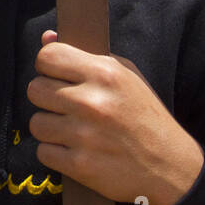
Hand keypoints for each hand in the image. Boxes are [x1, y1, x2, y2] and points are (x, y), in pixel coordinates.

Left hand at [28, 31, 202, 204]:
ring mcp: (84, 136)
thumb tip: (47, 38)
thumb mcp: (125, 76)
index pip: (47, 58)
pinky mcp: (79, 166)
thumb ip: (85, 55)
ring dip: (50, 128)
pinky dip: (55, 154)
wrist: (170, 166)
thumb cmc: (144, 116)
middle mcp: (92, 102)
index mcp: (104, 74)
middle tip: (65, 105)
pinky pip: (43, 153)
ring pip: (35, 123)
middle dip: (47, 98)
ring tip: (72, 130)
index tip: (56, 76)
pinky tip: (75, 150)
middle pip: (34, 89)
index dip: (47, 66)